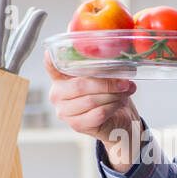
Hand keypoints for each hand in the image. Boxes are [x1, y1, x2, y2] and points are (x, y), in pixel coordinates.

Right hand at [44, 50, 140, 169]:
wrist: (116, 120)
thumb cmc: (106, 95)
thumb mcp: (102, 78)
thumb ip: (102, 69)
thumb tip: (116, 65)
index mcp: (60, 78)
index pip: (51, 66)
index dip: (51, 60)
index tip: (51, 52)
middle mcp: (57, 94)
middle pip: (80, 85)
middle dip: (106, 83)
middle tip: (124, 82)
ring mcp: (64, 112)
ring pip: (91, 100)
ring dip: (113, 95)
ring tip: (125, 91)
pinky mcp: (77, 125)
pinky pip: (98, 113)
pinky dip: (113, 106)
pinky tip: (120, 103)